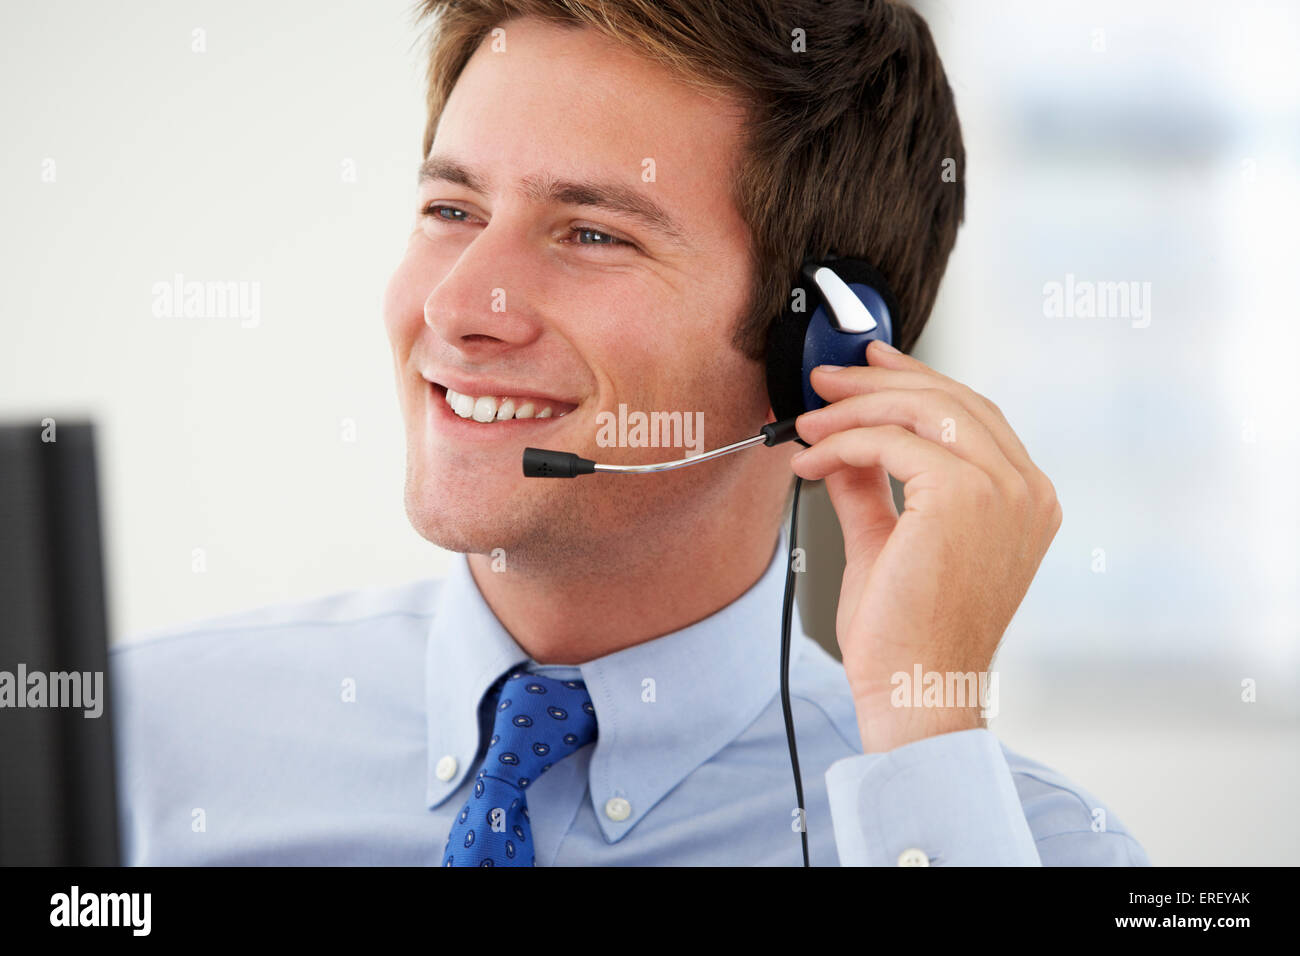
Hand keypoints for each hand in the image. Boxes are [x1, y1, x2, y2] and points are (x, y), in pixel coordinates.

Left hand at [791, 340, 1061, 752]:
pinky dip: (842, 444)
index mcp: (1023, 499)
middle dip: (877, 381)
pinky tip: (810, 462)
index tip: (869, 366)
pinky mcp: (963, 497)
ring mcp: (1003, 490)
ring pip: (921, 410)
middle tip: (824, 380)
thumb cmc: (908, 634)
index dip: (916, 379)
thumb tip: (842, 442)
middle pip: (949, 399)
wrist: (915, 689)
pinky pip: (891, 444)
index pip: (971, 413)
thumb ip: (870, 487)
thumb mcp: (886, 539)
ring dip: (853, 409)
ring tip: (806, 421)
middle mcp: (1025, 489)